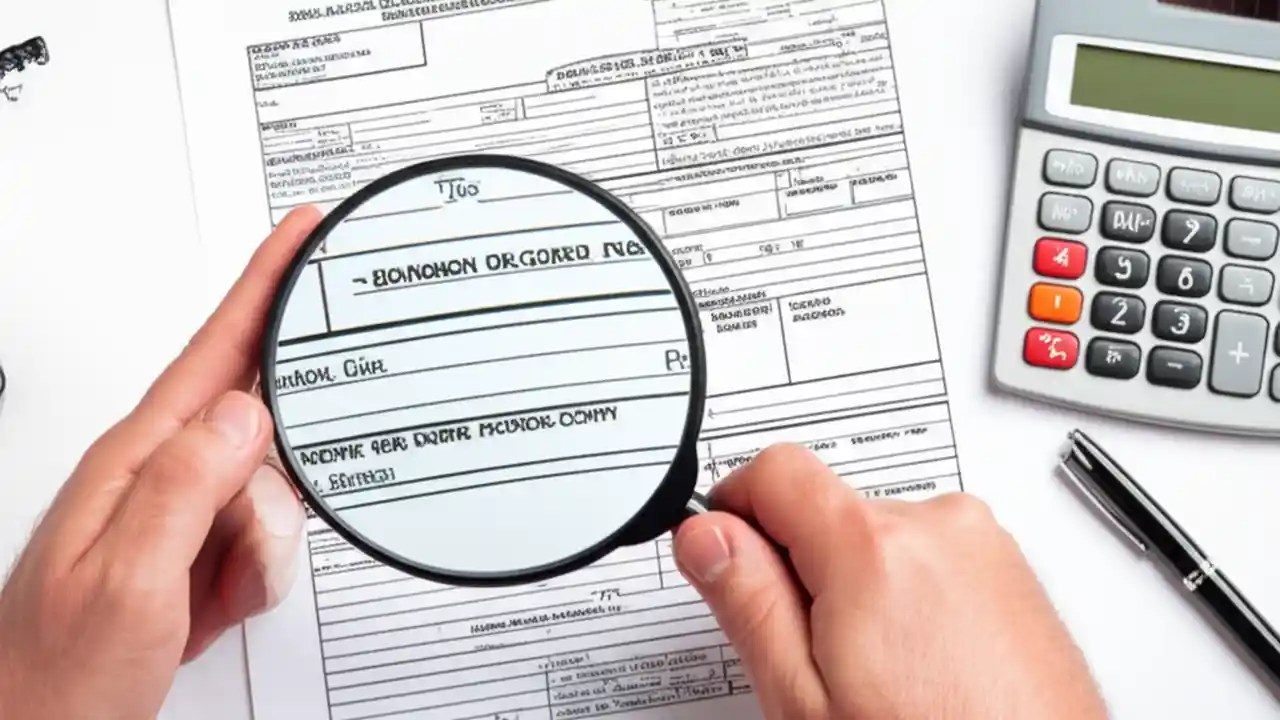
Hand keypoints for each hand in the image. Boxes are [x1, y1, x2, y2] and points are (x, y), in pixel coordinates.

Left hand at [0, 206, 322, 719]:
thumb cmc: (56, 674)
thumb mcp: (129, 582)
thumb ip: (187, 487)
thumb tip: (245, 412)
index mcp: (135, 461)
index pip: (213, 351)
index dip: (262, 287)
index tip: (299, 234)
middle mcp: (158, 475)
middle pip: (260, 431)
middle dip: (276, 490)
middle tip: (246, 547)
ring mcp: (177, 513)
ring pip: (271, 490)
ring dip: (262, 548)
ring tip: (217, 592)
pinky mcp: (195, 548)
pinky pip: (262, 535)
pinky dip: (257, 574)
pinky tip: (218, 600)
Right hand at [672, 444, 1108, 719]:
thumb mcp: (806, 701)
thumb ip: (749, 602)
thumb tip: (705, 535)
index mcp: (874, 549)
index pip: (774, 469)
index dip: (733, 509)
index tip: (726, 555)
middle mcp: (938, 526)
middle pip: (828, 509)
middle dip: (804, 568)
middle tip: (815, 658)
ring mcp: (985, 547)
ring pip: (881, 536)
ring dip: (862, 586)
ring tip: (882, 675)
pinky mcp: (1013, 570)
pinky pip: (932, 556)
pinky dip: (912, 597)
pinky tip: (921, 668)